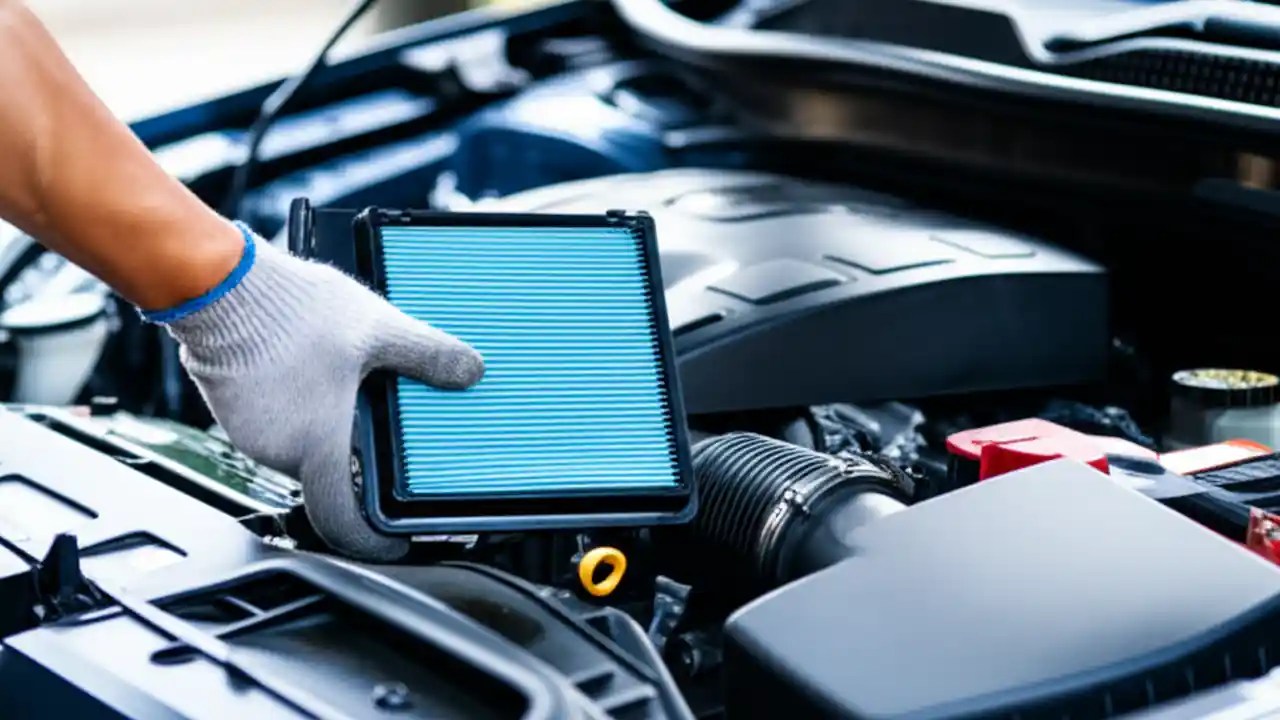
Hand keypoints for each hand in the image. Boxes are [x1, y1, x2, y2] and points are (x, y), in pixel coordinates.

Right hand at [156, 225, 483, 560]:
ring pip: (301, 444)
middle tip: (382, 423)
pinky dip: (301, 407)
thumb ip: (426, 355)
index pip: (342, 521)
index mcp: (315, 447)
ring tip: (349, 382)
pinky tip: (313, 368)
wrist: (219, 282)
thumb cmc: (289, 312)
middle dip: (358, 457)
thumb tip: (470, 371)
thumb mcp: (377, 330)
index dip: (370, 540)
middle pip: (328, 474)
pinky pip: (276, 421)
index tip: (391, 540)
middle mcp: (277, 451)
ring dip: (328, 425)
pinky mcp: (233, 407)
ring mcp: (249, 431)